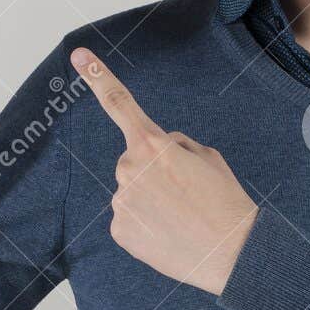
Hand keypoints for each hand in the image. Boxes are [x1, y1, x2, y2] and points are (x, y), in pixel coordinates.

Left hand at [70, 46, 258, 294]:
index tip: (77, 55)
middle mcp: (129, 168)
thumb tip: (157, 152)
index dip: (96, 76)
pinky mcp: (119, 230)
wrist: (232, 254)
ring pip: (131, 192)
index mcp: (152, 143)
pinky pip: (129, 219)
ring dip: (151, 201)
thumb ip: (174, 146)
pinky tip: (169, 234)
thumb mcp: (208, 157)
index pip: (119, 103)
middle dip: (153, 171)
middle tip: (186, 193)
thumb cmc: (225, 202)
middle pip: (133, 161)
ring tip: (181, 218)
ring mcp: (121, 201)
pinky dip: (146, 225)